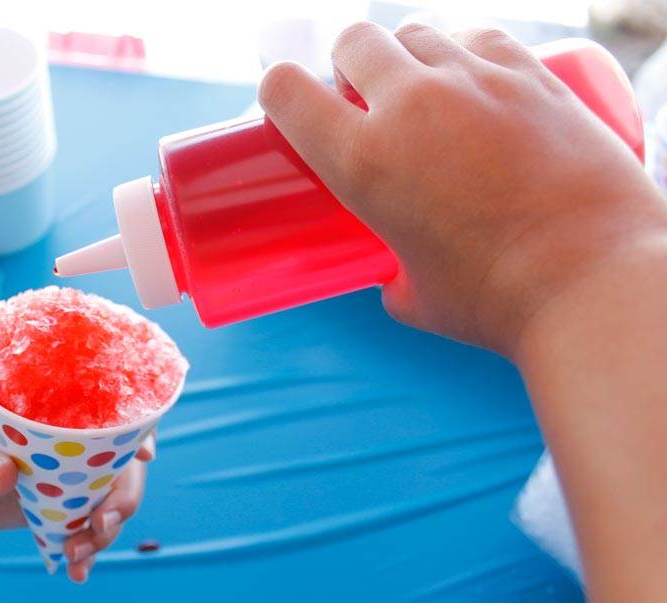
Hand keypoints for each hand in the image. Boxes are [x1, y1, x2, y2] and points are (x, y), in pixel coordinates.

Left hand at [0, 420, 153, 582]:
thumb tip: (5, 476)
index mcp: (54, 425)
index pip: (110, 421)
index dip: (138, 434)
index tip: (144, 456)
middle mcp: (69, 454)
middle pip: (120, 473)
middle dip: (122, 501)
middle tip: (100, 527)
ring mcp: (65, 487)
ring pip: (107, 509)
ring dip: (104, 535)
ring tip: (76, 557)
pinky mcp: (54, 517)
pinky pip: (83, 536)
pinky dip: (87, 556)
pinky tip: (77, 575)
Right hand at [258, 23, 666, 356]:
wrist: (594, 280)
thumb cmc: (498, 300)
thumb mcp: (413, 295)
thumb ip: (389, 274)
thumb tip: (393, 275)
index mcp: (362, 161)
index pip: (286, 89)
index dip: (279, 93)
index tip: (293, 109)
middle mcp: (410, 105)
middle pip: (353, 40)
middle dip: (347, 67)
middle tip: (364, 103)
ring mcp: (474, 80)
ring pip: (415, 31)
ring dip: (405, 57)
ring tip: (422, 95)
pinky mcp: (529, 73)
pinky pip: (478, 36)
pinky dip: (463, 53)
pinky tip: (476, 85)